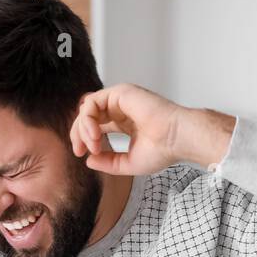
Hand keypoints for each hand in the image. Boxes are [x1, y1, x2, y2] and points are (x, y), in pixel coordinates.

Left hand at [69, 83, 234, 175]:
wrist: (177, 139)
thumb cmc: (163, 151)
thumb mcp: (128, 163)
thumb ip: (107, 162)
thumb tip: (88, 160)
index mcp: (125, 123)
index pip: (96, 126)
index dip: (85, 140)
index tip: (82, 155)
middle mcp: (122, 109)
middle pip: (89, 117)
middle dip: (79, 134)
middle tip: (80, 151)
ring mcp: (121, 100)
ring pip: (87, 109)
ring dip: (83, 129)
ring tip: (92, 145)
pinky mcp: (120, 93)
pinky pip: (92, 102)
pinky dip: (88, 119)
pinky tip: (95, 134)